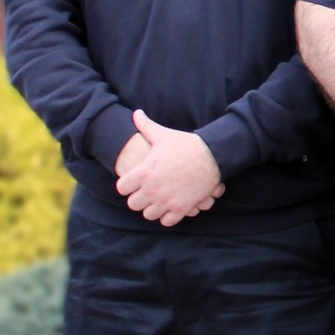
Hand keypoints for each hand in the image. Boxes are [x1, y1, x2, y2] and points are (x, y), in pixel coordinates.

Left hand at [117, 109, 223, 224]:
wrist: (212, 155)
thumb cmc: (186, 144)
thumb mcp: (163, 134)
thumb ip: (145, 126)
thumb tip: (136, 113)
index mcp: (143, 172)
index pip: (122, 188)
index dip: (127, 185)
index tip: (134, 181)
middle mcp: (152, 189)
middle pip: (133, 204)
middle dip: (139, 198)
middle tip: (147, 191)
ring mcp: (166, 201)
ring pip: (149, 214)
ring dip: (153, 208)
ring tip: (159, 199)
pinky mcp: (181, 209)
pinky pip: (166, 221)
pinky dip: (168, 216)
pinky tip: (171, 205)